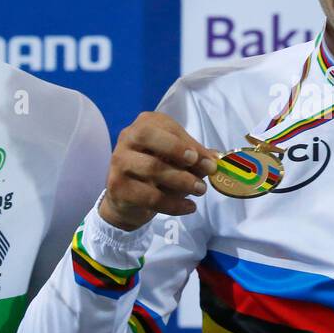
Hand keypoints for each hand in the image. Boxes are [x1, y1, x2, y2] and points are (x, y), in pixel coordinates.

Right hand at [99, 111, 219, 231]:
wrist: (127, 201)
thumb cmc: (157, 173)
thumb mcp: (177, 161)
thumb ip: (195, 158)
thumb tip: (215, 158)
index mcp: (143, 125)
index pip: (165, 125)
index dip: (189, 142)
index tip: (209, 161)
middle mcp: (127, 139)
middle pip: (147, 136)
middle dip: (177, 149)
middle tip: (202, 167)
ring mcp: (119, 163)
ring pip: (152, 168)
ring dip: (183, 181)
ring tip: (200, 189)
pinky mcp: (118, 187)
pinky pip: (150, 196)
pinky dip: (174, 204)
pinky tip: (189, 207)